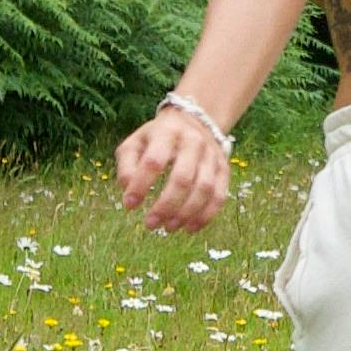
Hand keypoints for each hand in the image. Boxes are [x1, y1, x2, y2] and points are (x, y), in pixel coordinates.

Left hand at [113, 99, 228, 232]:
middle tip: (150, 224)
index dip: (141, 185)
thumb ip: (127, 166)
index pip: (154, 161)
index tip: (129, 205)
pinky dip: (205, 216)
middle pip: (182, 178)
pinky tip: (189, 228)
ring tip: (169, 227)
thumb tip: (128, 193)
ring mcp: (211, 155)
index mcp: (167, 132)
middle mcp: (193, 142)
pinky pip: (219, 195)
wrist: (195, 121)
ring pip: (204, 189)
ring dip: (186, 213)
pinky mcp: (223, 169)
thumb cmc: (157, 138)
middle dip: (165, 205)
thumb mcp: (135, 143)